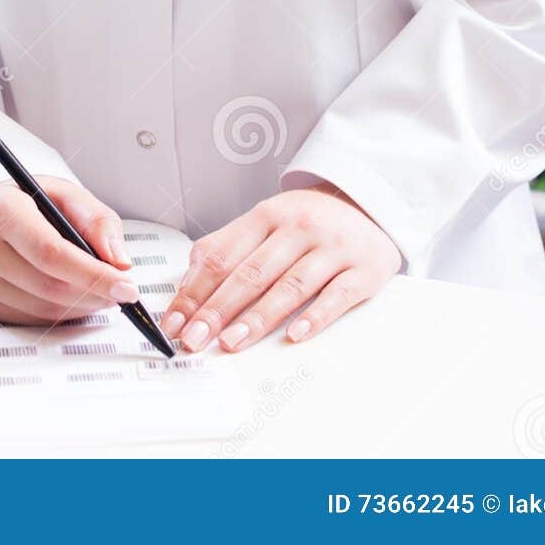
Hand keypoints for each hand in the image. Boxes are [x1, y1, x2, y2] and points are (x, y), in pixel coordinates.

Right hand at [0, 177, 140, 326]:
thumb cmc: (33, 203)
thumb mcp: (68, 196)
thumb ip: (99, 222)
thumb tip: (119, 262)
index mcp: (1, 210)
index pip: (51, 253)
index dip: (93, 274)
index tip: (126, 286)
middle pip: (50, 286)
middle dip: (94, 293)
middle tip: (122, 290)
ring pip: (44, 309)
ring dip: (82, 306)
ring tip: (99, 290)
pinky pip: (33, 320)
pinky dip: (62, 314)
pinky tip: (71, 295)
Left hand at [161, 185, 402, 352]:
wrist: (368, 202)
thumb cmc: (309, 220)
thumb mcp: (266, 220)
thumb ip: (227, 247)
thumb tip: (188, 286)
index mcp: (267, 215)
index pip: (222, 255)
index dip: (195, 291)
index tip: (176, 321)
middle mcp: (298, 228)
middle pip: (251, 273)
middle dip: (218, 310)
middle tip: (195, 339)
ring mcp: (332, 248)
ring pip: (290, 286)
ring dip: (258, 318)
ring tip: (232, 342)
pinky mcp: (363, 270)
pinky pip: (337, 296)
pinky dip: (315, 317)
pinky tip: (295, 335)